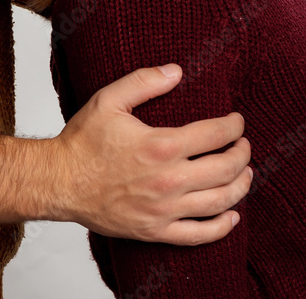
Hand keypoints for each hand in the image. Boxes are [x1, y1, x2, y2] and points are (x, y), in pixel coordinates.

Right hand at [50, 65, 250, 244]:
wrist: (59, 181)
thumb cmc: (82, 141)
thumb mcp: (109, 100)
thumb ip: (144, 81)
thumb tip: (177, 71)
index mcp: (161, 145)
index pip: (214, 135)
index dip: (233, 126)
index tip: (237, 121)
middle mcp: (168, 180)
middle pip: (225, 168)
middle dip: (242, 154)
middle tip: (244, 145)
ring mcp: (164, 209)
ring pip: (219, 201)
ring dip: (240, 186)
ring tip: (246, 173)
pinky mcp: (156, 231)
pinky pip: (199, 235)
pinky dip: (222, 227)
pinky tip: (231, 216)